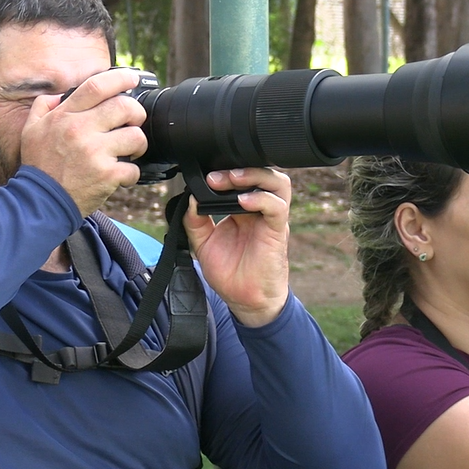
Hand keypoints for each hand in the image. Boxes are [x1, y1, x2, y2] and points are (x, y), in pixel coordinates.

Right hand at [20, 69, 147, 215]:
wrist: (40, 202)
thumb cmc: (38, 166)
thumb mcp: (30, 129)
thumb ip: (44, 106)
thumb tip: (61, 95)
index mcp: (65, 116)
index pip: (97, 86)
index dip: (120, 78)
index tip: (132, 78)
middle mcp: (81, 130)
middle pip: (124, 107)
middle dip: (136, 113)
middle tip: (134, 122)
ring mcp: (95, 153)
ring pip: (135, 137)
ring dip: (138, 145)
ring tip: (130, 152)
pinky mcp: (106, 175)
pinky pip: (133, 168)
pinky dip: (131, 174)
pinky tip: (121, 176)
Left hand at [182, 168, 291, 327]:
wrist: (246, 300)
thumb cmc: (230, 272)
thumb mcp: (203, 244)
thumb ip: (195, 221)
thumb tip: (190, 199)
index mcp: (243, 209)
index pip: (242, 178)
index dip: (225, 171)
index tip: (203, 176)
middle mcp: (260, 210)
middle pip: (263, 173)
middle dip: (238, 169)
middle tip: (214, 176)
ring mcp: (270, 219)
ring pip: (278, 183)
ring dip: (254, 176)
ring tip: (233, 179)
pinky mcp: (278, 232)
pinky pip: (277, 208)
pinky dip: (261, 199)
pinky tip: (243, 202)